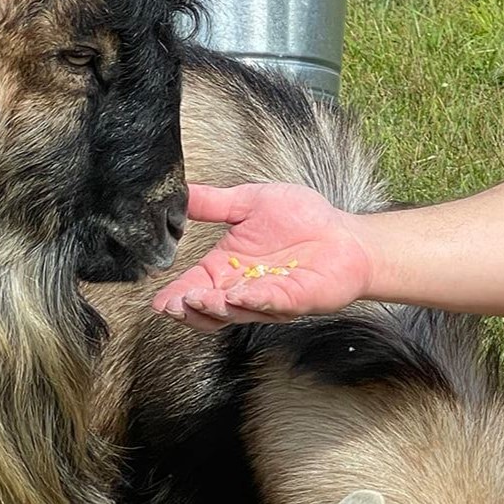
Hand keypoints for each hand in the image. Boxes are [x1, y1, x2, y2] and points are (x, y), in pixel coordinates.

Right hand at [151, 182, 373, 331]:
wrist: (344, 232)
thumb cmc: (301, 218)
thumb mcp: (249, 202)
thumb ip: (214, 202)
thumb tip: (179, 190)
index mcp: (226, 268)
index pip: (193, 288)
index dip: (175, 298)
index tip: (159, 302)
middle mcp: (242, 289)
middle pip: (208, 311)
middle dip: (190, 309)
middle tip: (177, 302)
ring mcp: (268, 299)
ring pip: (235, 312)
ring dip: (216, 307)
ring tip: (199, 297)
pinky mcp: (295, 300)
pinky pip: (271, 304)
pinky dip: (254, 301)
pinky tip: (238, 294)